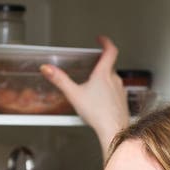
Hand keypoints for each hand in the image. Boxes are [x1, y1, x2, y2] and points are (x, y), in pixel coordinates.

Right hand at [40, 35, 129, 155]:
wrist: (113, 130)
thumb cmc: (97, 114)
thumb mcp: (73, 95)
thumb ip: (60, 80)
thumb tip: (47, 69)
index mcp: (104, 74)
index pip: (110, 50)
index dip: (106, 42)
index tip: (101, 40)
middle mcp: (115, 80)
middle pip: (109, 66)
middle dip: (100, 66)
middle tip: (92, 68)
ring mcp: (120, 91)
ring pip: (113, 80)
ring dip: (104, 81)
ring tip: (93, 90)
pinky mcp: (123, 101)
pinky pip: (115, 92)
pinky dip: (108, 93)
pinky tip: (100, 103)